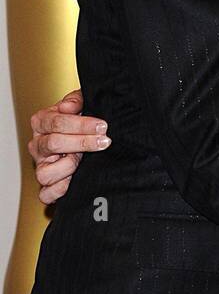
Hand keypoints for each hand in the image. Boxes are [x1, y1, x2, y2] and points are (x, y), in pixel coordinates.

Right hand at [28, 89, 108, 204]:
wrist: (91, 139)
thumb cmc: (85, 122)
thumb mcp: (83, 104)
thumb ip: (77, 100)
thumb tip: (69, 106)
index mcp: (42, 122)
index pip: (56, 122)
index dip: (81, 124)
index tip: (102, 126)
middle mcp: (38, 144)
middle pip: (54, 143)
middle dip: (82, 142)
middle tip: (104, 141)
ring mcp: (41, 166)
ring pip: (45, 171)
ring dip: (69, 166)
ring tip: (85, 161)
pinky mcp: (47, 185)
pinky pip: (46, 193)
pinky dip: (60, 190)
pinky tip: (76, 179)